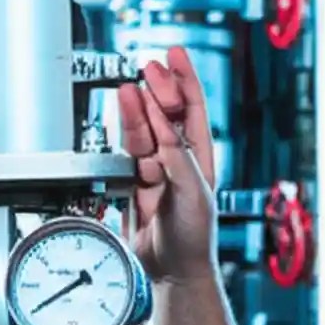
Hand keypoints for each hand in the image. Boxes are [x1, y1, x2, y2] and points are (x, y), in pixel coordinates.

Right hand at [116, 47, 218, 285]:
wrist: (172, 269)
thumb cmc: (194, 238)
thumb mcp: (193, 194)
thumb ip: (178, 160)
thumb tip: (165, 130)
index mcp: (202, 159)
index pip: (193, 111)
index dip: (186, 81)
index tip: (175, 54)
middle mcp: (180, 160)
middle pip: (167, 114)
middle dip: (159, 88)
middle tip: (149, 66)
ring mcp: (156, 170)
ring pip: (144, 130)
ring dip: (138, 108)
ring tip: (130, 87)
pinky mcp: (133, 182)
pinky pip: (127, 149)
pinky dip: (125, 131)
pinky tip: (122, 114)